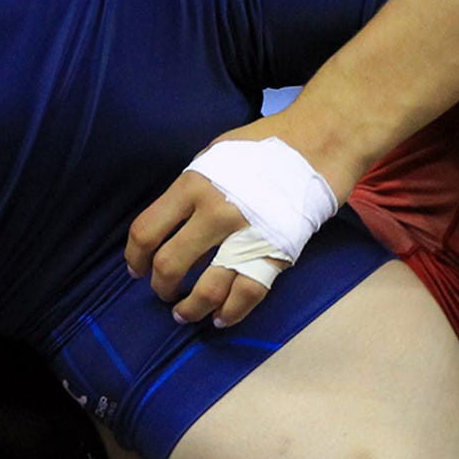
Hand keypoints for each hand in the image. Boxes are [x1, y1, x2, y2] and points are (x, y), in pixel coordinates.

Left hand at [124, 115, 356, 329]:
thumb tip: (173, 221)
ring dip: (190, 309)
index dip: (135, 257)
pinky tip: (219, 319)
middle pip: (170, 265)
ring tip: (184, 314)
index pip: (147, 230)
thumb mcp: (215, 155)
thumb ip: (191, 188)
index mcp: (193, 184)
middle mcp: (215, 212)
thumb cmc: (266, 144)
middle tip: (164, 292)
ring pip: (206, 290)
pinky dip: (229, 314)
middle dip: (161, 287)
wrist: (322, 140)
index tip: (136, 269)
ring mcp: (246, 237)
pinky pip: (246, 295)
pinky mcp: (276, 253)